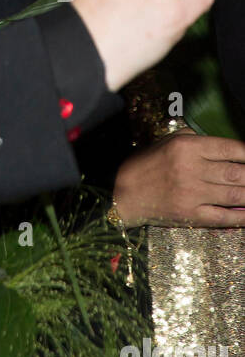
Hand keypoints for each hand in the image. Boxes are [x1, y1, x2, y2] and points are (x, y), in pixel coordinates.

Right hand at [113, 133, 244, 226]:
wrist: (124, 193)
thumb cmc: (146, 164)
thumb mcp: (166, 142)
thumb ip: (194, 139)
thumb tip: (224, 146)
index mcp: (185, 147)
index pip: (228, 148)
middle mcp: (191, 169)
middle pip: (236, 173)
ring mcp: (192, 194)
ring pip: (235, 195)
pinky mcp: (191, 215)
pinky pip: (224, 217)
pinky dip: (242, 216)